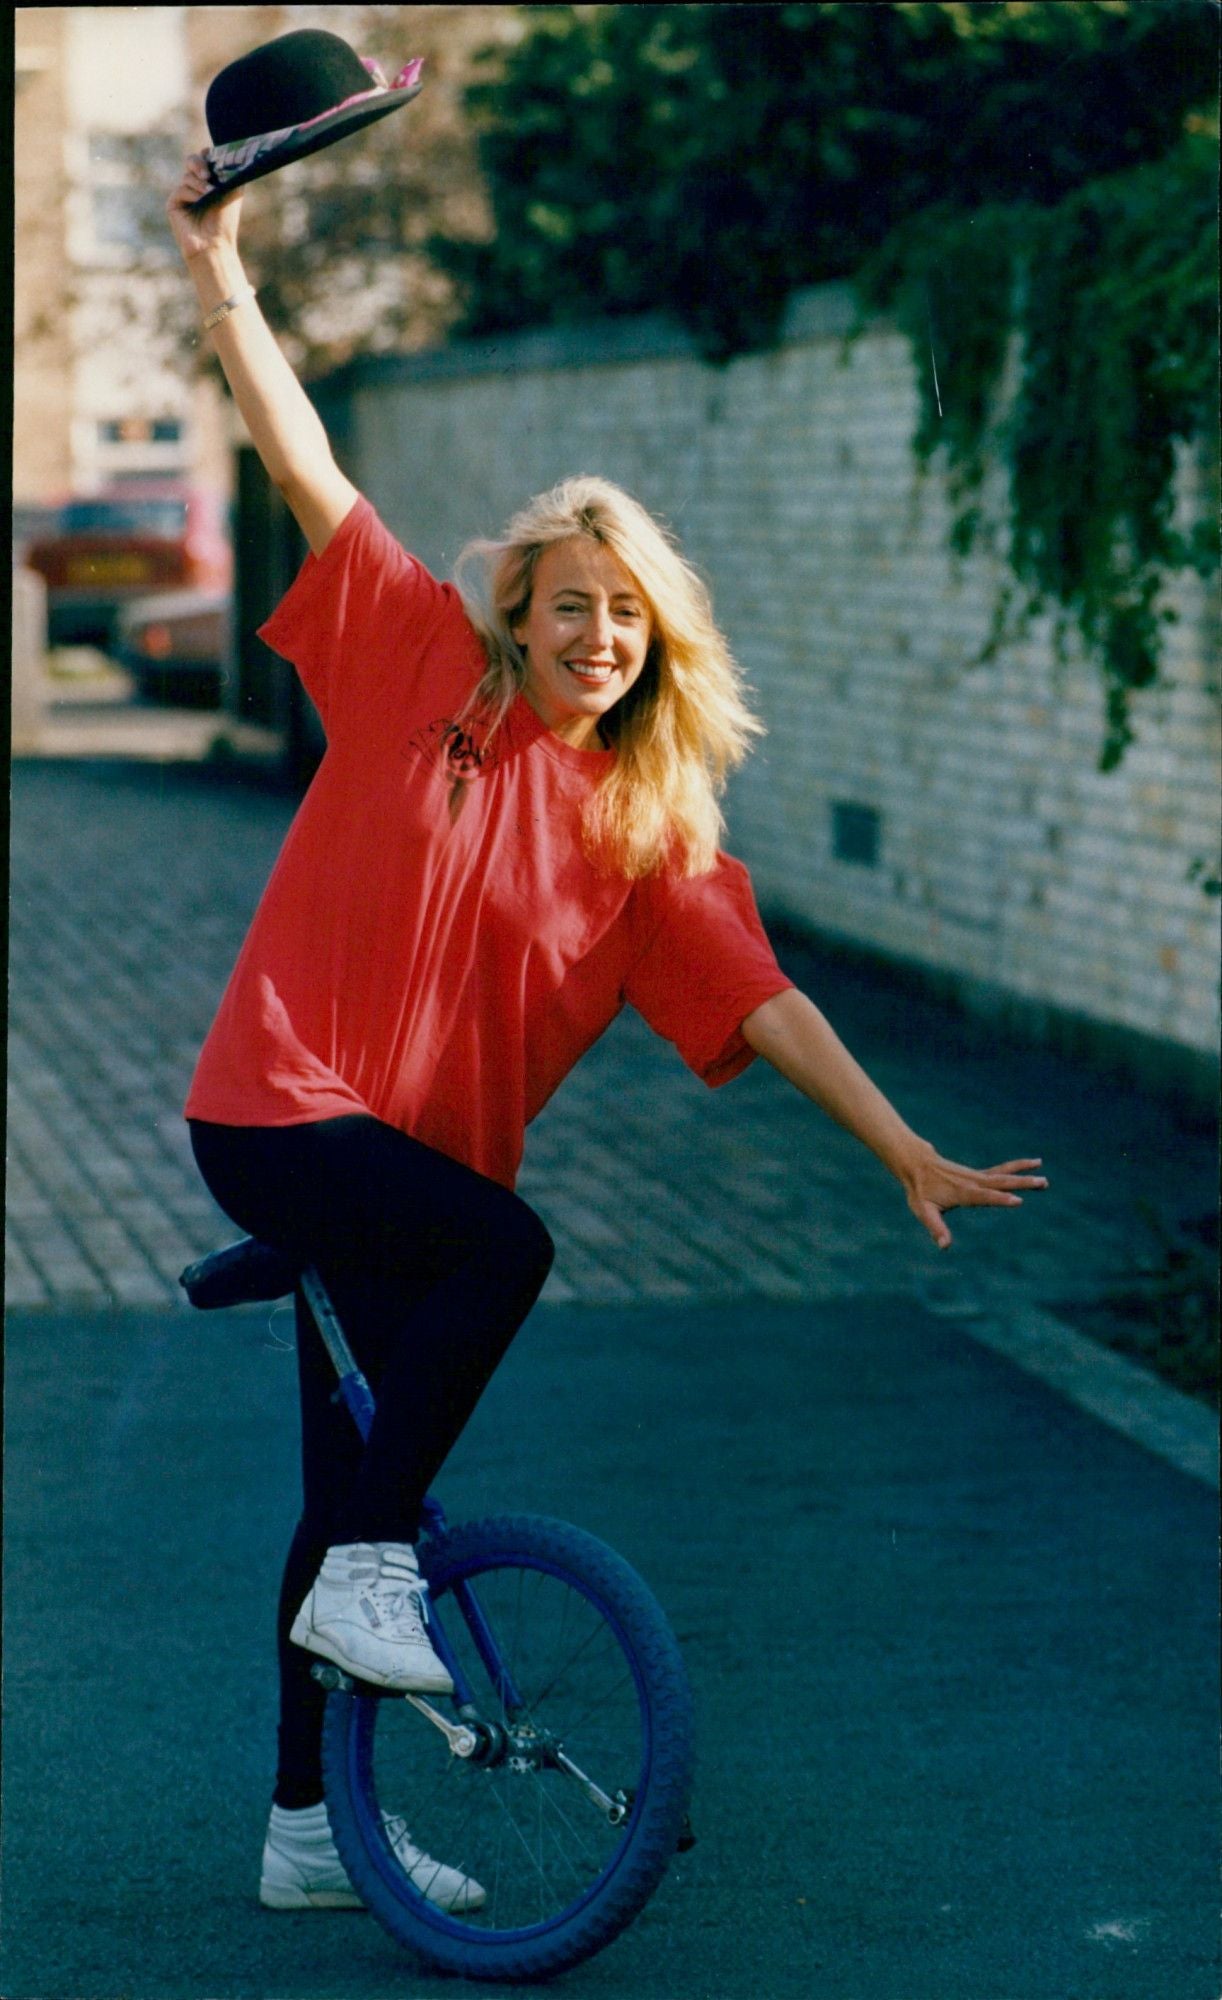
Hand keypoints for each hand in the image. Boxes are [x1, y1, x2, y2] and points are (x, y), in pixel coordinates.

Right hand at [166, 153, 242, 263]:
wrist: (215, 244)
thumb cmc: (225, 221)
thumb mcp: (233, 192)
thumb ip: (231, 172)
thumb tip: (229, 152)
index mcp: (208, 181)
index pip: (204, 159)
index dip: (207, 154)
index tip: (213, 154)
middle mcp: (195, 186)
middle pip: (192, 161)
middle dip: (199, 162)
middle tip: (207, 173)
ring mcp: (183, 194)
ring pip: (187, 176)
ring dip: (200, 183)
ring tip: (210, 192)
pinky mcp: (173, 204)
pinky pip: (181, 189)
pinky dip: (192, 193)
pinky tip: (200, 201)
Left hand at [901, 1147, 1047, 1250]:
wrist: (917, 1163)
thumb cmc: (919, 1191)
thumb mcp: (923, 1211)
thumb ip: (935, 1228)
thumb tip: (945, 1246)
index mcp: (962, 1193)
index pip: (983, 1196)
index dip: (999, 1199)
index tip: (1017, 1200)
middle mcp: (973, 1182)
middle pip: (1000, 1183)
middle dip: (1021, 1184)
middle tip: (1041, 1182)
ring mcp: (977, 1177)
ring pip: (1004, 1175)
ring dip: (1024, 1176)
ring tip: (1044, 1179)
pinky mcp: (979, 1175)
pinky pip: (1001, 1170)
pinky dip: (1017, 1167)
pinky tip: (1034, 1164)